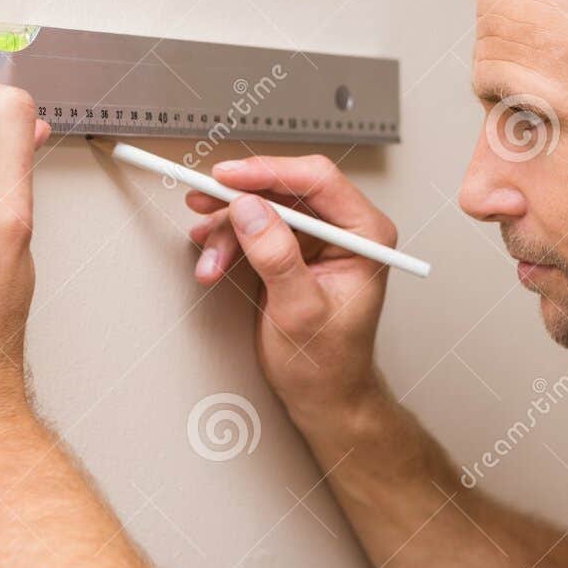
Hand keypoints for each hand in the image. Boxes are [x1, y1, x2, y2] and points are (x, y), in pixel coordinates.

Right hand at [185, 155, 391, 417]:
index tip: (227, 178)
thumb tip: (251, 210)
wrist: (324, 394)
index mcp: (366, 235)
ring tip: (209, 261)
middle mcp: (346, 229)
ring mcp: (319, 238)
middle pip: (286, 188)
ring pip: (264, 208)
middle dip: (240, 202)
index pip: (318, 180)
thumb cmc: (328, 363)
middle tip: (201, 204)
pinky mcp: (295, 250)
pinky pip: (256, 228)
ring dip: (228, 230)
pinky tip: (213, 260)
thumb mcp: (299, 312)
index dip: (268, 172)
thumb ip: (277, 258)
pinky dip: (230, 242)